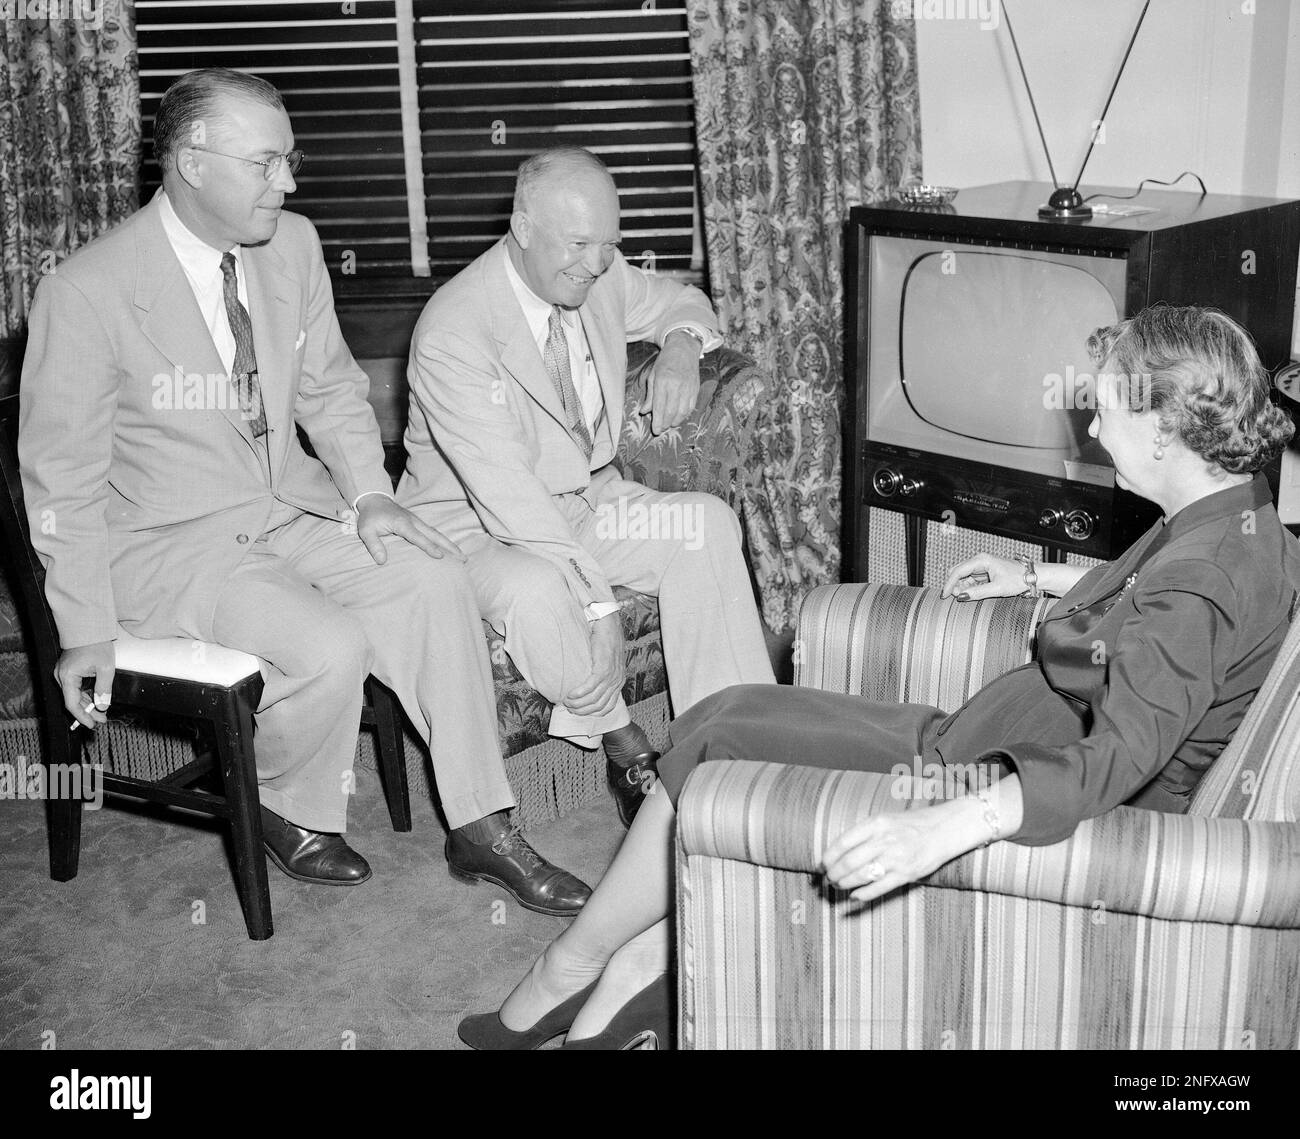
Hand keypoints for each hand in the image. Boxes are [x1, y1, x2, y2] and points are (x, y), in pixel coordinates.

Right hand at [56, 641, 114, 728]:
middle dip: (87, 712)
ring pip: (74, 695)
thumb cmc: (96, 645)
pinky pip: (75, 688)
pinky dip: (85, 696)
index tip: (92, 725)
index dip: (82, 716)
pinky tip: (95, 702)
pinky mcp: (68, 671)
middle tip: (102, 720)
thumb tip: (103, 706)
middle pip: (72, 701)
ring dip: (87, 705)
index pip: (71, 704)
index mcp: (67, 676)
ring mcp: (63, 673)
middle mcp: (61, 676)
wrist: (89, 627)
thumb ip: (104, 689)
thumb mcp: (106, 668)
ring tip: (101, 713)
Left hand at [354, 494, 463, 565]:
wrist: (375, 500)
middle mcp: (413, 521)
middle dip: (449, 546)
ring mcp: (417, 521)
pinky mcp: (418, 523)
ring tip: (462, 557)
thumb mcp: (366, 530)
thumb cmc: (370, 517)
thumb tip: (382, 561)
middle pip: (434, 534)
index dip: (429, 547)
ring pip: (436, 533)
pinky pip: (433, 533)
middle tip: (462, 558)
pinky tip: (449, 549)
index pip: (417, 537)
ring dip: (450, 544)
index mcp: (402, 523)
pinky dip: (443, 541)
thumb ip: (374, 545)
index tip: (440, 556)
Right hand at [562, 612, 625, 717]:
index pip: (607, 707)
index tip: (579, 712)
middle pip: (599, 706)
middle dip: (582, 710)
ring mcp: (611, 675)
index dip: (592, 713)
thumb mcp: (609, 660)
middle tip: (568, 708)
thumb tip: (587, 684)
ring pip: (593, 699)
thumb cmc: (605, 639)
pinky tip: (570, 694)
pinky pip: (590, 687)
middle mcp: (617, 681)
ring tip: (566, 702)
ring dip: (578, 704)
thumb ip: (602, 673)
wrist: (608, 622)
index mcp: (619, 681)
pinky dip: (578, 693)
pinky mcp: (603, 668)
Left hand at [638, 331, 701, 434]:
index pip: (660, 406)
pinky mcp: (695, 389)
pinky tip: (678, 417)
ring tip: (669, 424)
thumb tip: (644, 411)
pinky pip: (691, 407)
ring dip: (675, 421)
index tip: (656, 430)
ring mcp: (688, 388)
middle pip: (671, 412)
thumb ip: (650, 395)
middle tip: (660, 429)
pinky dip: (684, 415)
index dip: (657, 421)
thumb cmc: (665, 361)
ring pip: (683, 412)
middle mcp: (677, 385)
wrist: (684, 349)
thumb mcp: (652, 375)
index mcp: (663, 381)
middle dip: (665, 424)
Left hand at [821, 799, 974, 903]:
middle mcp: (885, 840)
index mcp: (876, 823)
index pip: (843, 842)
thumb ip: (864, 833)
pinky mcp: (906, 874)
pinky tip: (855, 895)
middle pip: (849, 861)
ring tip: (838, 886)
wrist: (944, 829)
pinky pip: (879, 888)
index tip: (822, 864)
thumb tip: (839, 851)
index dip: (829, 856)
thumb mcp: (886, 819)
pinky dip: (863, 894)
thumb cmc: (912, 824)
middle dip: (834, 873)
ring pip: (861, 876)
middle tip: (828, 878)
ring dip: (845, 884)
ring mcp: (896, 858)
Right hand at [941, 553, 1026, 600]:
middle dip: (955, 585)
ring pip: (963, 577)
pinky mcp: (984, 573)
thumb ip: (978, 593)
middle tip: (958, 598)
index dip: (949, 584)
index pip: (957, 571)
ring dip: (962, 587)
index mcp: (981, 560)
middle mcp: (979, 560)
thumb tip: (962, 596)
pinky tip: (973, 594)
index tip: (944, 595)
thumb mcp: (998, 589)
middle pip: (957, 572)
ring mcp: (981, 566)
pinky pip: (971, 580)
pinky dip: (968, 588)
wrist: (1032, 576)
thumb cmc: (1018, 579)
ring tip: (968, 597)